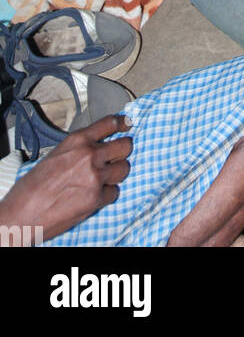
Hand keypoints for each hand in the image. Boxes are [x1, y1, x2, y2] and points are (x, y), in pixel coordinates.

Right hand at [0, 115, 132, 240]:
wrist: (22, 214)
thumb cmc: (32, 187)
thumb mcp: (56, 155)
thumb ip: (79, 149)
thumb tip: (97, 147)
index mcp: (77, 140)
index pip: (110, 123)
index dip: (122, 123)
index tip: (127, 124)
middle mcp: (89, 155)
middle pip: (125, 146)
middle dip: (122, 151)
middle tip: (116, 157)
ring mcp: (95, 177)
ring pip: (124, 169)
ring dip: (116, 174)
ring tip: (102, 179)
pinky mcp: (97, 198)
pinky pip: (114, 192)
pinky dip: (106, 195)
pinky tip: (93, 196)